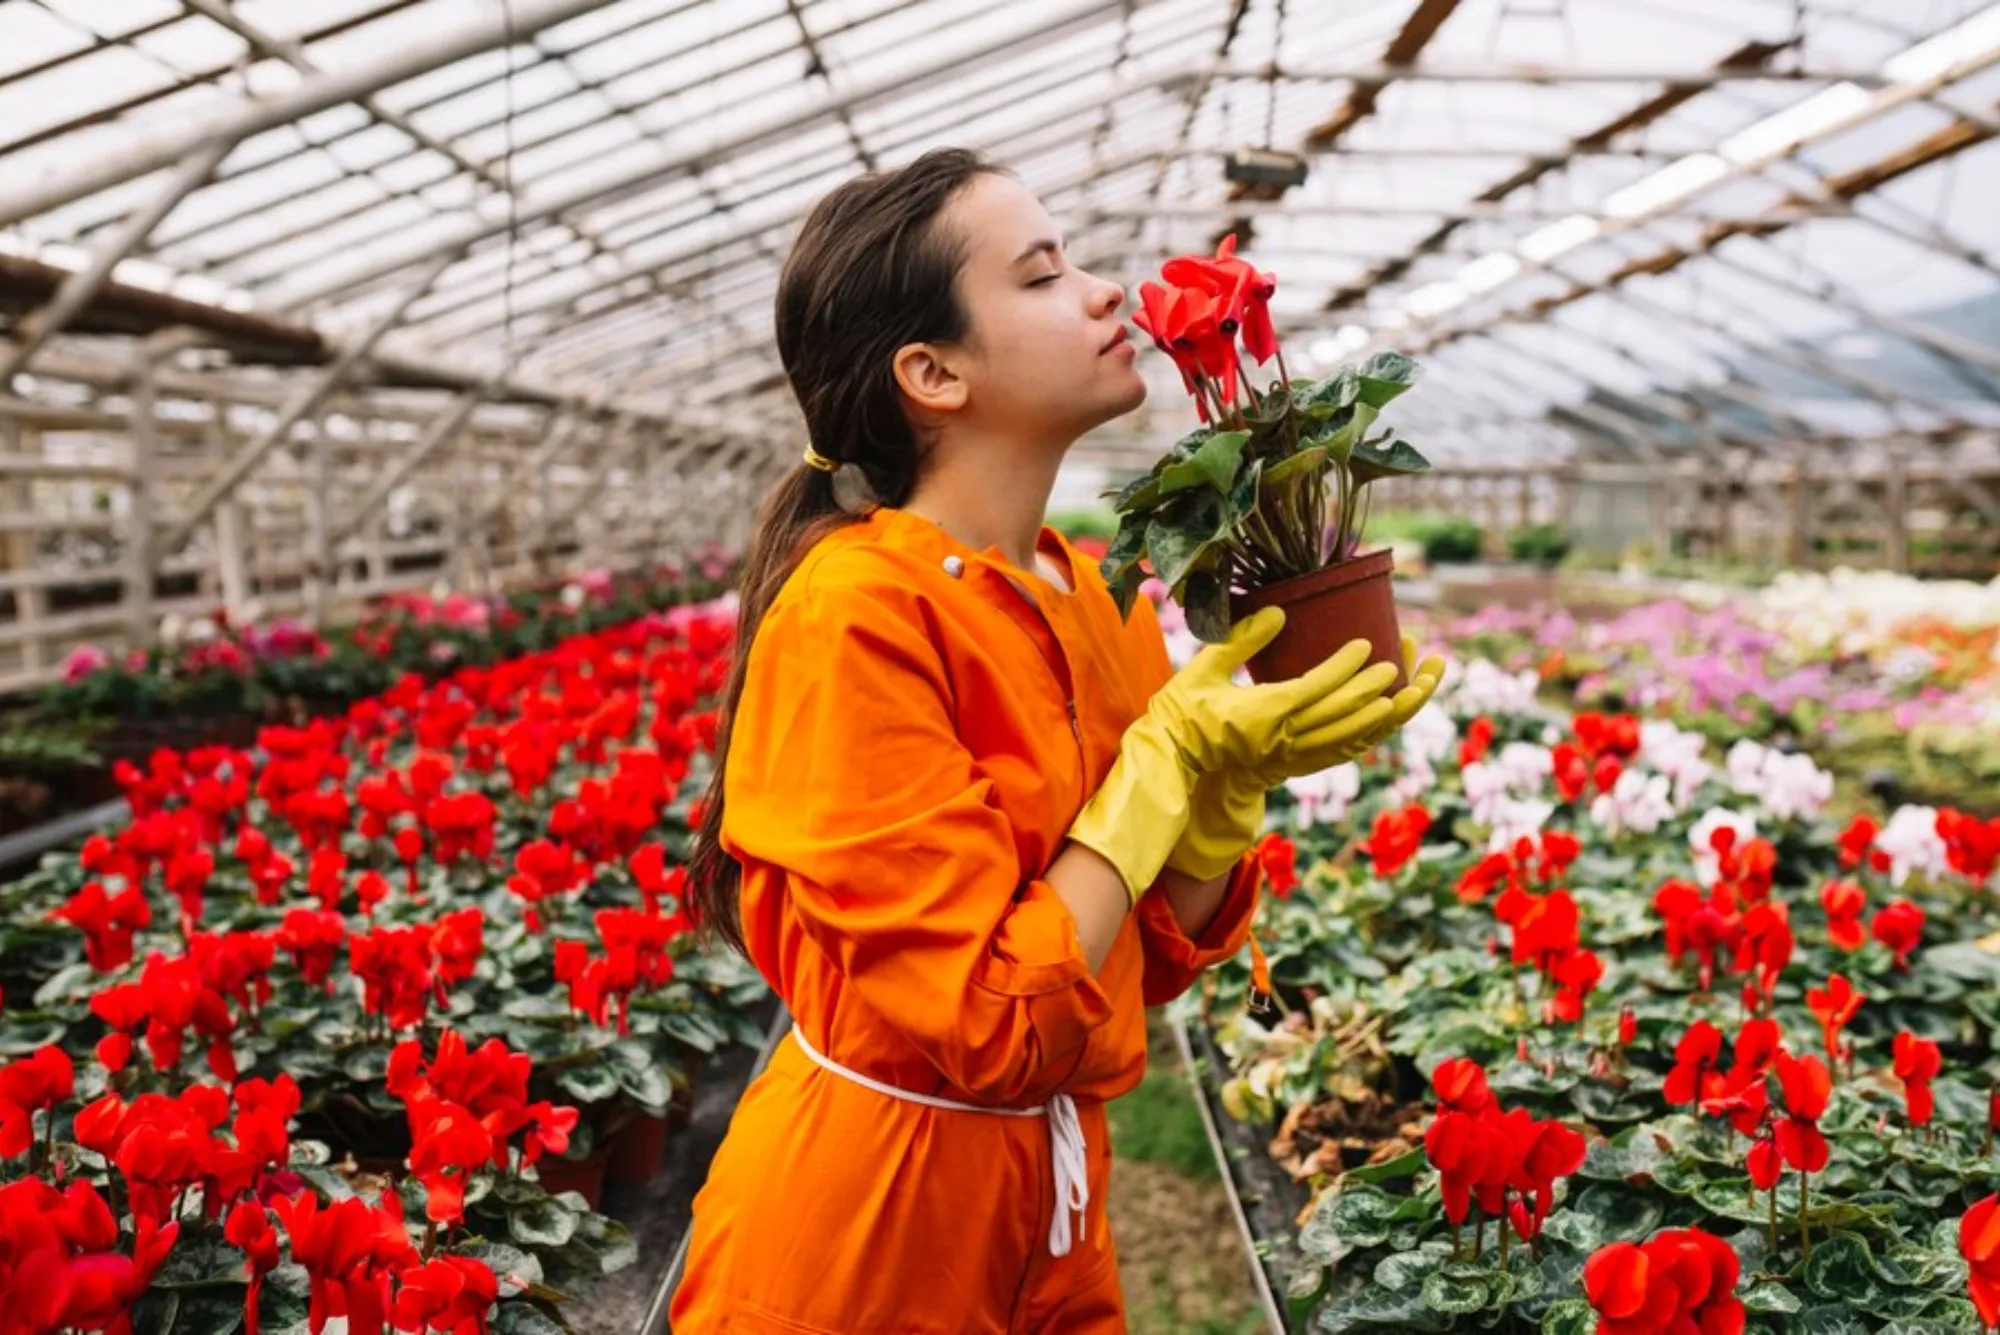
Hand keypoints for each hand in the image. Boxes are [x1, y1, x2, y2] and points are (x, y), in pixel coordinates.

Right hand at [1148, 608, 1401, 778]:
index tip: (1364, 645)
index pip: (1315, 687)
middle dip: (1373, 688)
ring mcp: (1289, 757)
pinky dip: (1365, 739)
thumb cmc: (1182, 710)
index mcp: (1261, 713)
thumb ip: (1242, 639)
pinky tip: (1384, 724)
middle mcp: (1282, 739)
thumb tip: (1279, 611)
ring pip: (1348, 739)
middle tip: (1396, 665)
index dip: (1344, 667)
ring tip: (1409, 695)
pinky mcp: (1291, 766)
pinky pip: (1338, 754)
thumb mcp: (1203, 668)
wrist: (1172, 760)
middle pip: (1340, 714)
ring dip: (1383, 718)